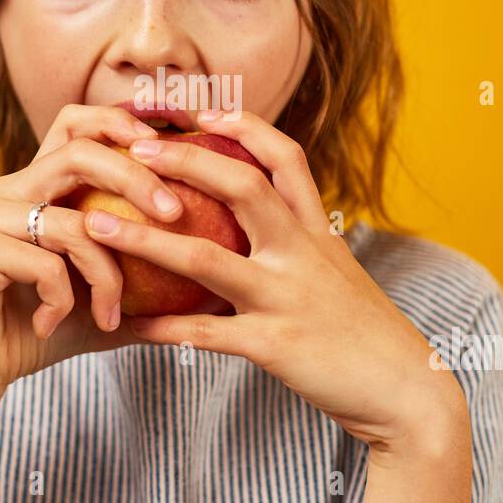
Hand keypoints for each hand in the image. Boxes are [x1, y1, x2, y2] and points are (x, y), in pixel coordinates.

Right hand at [0, 103, 179, 413]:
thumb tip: (218, 274)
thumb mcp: (104, 296)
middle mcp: (8, 188)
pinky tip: (51, 324)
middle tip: (176, 216)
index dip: (123, 121)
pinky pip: (46, 263)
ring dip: (106, 272)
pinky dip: (65, 299)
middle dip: (137, 178)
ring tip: (111, 314)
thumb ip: (147, 277)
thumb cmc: (40, 330)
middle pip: (80, 151)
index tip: (172, 144)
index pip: (78, 123)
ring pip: (72, 219)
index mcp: (36, 184)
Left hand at [79, 109, 469, 455]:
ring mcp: (287, 297)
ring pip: (206, 258)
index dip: (242, 124)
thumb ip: (300, 239)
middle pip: (242, 186)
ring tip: (96, 228)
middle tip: (133, 148)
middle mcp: (303, 253)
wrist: (406, 392)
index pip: (284, 156)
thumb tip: (257, 215)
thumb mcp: (337, 270)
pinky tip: (127, 324)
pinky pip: (205, 334)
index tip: (199, 110)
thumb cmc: (362, 331)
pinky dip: (162, 327)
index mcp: (317, 230)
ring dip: (144, 241)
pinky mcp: (275, 346)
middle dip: (184, 160)